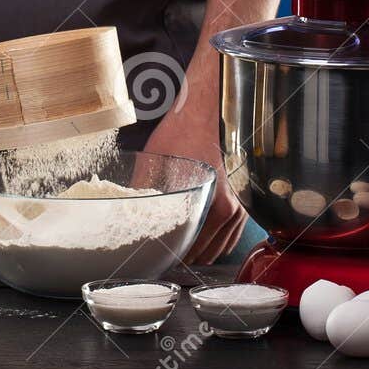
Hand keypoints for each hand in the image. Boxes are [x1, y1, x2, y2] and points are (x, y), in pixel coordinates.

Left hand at [143, 113, 248, 264]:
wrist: (208, 107)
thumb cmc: (184, 130)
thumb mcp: (154, 162)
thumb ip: (143, 193)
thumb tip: (123, 214)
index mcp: (213, 205)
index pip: (192, 249)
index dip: (173, 258)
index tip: (159, 261)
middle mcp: (232, 209)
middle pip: (208, 253)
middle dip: (187, 258)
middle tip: (167, 259)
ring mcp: (242, 204)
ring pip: (223, 246)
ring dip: (204, 251)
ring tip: (182, 252)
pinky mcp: (245, 197)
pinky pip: (233, 232)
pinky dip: (218, 240)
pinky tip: (202, 238)